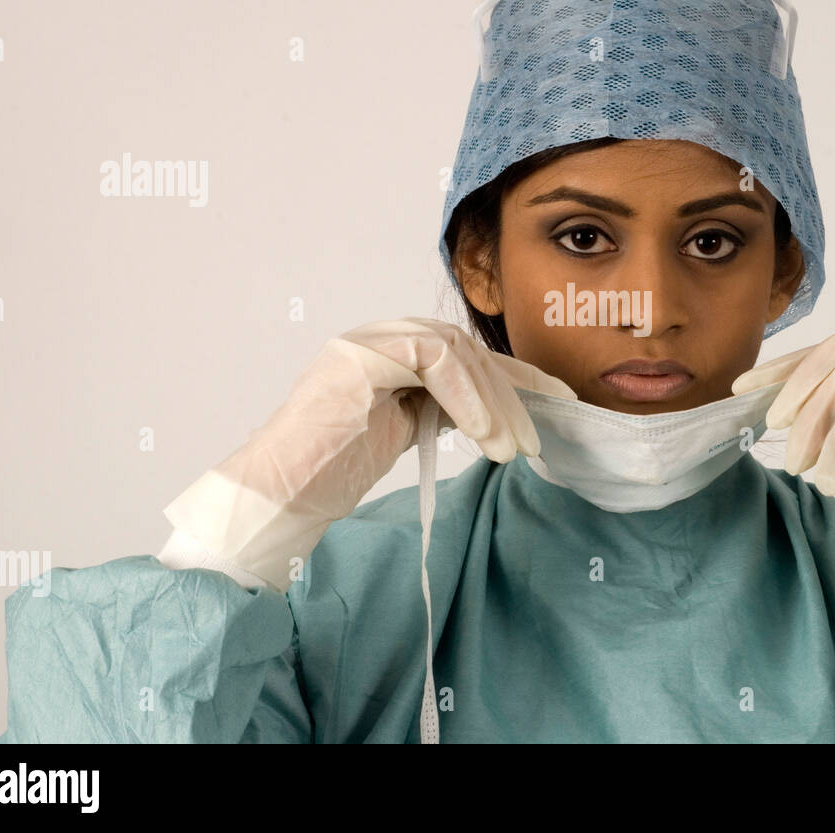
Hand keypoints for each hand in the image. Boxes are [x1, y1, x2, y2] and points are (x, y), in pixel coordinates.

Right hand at [164, 317, 576, 587]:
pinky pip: (433, 358)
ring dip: (493, 402)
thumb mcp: (403, 429)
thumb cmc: (331, 472)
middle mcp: (378, 338)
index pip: (465, 353)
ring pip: (456, 350)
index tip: (554, 403)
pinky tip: (482, 435)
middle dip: (509, 395)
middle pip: (466, 348)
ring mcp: (365, 343)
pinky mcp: (359, 358)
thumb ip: (439, 404)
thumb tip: (494, 405)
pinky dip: (467, 396)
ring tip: (510, 450)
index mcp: (389, 352)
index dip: (514, 377)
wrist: (280, 495)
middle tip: (532, 444)